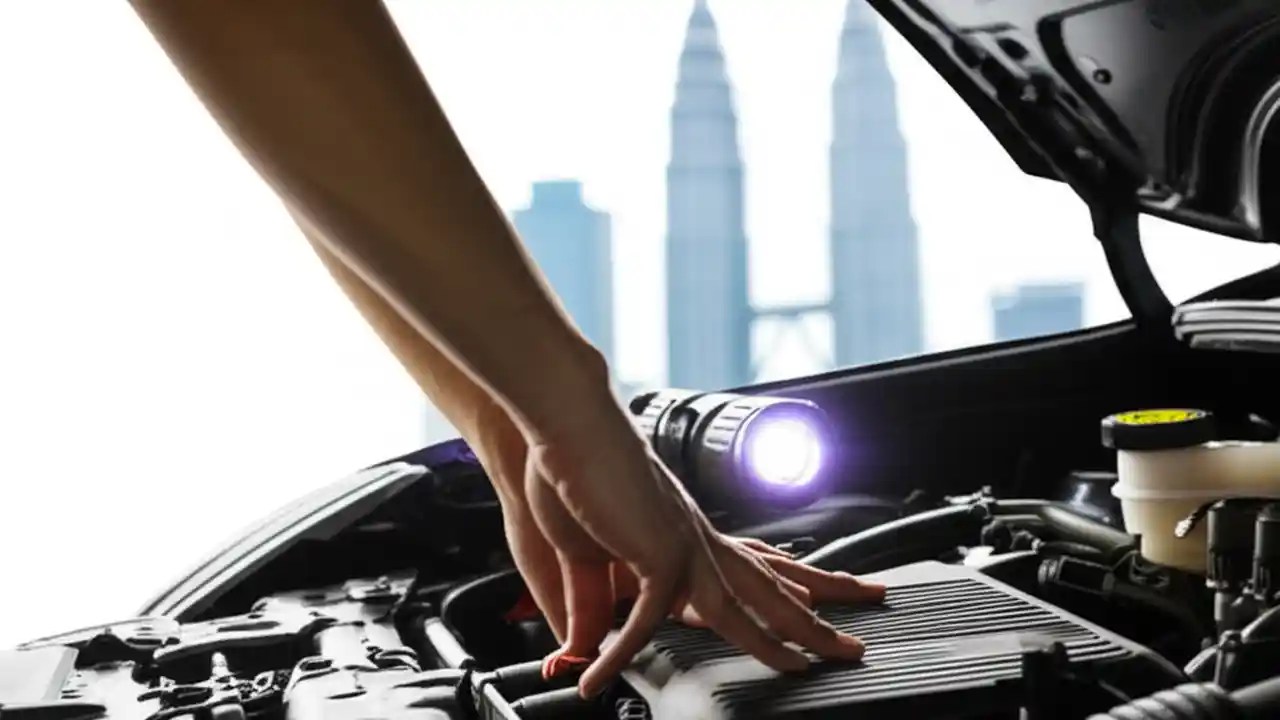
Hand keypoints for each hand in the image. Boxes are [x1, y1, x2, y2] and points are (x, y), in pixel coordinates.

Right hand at [520, 399, 884, 697]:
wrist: (567, 425)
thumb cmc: (572, 471)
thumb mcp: (584, 554)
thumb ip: (591, 603)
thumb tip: (587, 642)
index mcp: (686, 533)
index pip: (752, 566)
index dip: (786, 587)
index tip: (816, 602)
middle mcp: (695, 539)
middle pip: (768, 590)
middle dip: (813, 621)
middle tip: (852, 646)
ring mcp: (681, 546)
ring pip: (741, 608)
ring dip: (777, 641)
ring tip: (804, 669)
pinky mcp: (653, 553)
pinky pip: (642, 621)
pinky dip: (620, 654)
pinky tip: (602, 676)